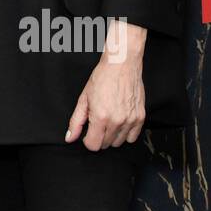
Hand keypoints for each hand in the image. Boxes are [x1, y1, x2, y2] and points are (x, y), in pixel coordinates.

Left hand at [64, 20, 147, 149]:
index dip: (88, 140)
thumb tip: (70, 138)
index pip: (93, 145)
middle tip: (98, 120)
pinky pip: (132, 137)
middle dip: (99, 136)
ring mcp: (130, 120)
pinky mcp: (140, 117)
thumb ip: (76, 121)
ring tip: (109, 120)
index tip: (88, 131)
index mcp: (101, 117)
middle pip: (105, 144)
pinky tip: (120, 122)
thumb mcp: (84, 99)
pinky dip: (125, 133)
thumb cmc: (102, 78)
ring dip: (112, 136)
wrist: (121, 65)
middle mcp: (117, 121)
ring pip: (119, 142)